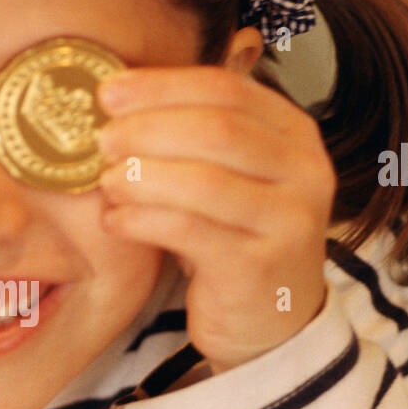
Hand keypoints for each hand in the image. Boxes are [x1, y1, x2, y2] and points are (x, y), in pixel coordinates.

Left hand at [96, 64, 334, 374]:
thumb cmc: (234, 237)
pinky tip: (115, 220)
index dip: (162, 87)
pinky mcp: (260, 267)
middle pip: (217, 129)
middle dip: (148, 128)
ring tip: (107, 182)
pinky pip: (191, 232)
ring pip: (204, 181)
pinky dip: (144, 221)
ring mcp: (289, 221)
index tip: (108, 92)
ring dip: (143, 176)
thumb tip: (114, 97)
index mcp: (294, 133)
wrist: (271, 321)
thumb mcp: (227, 175)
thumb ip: (191, 134)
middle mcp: (305, 171)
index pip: (226, 88)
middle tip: (102, 139)